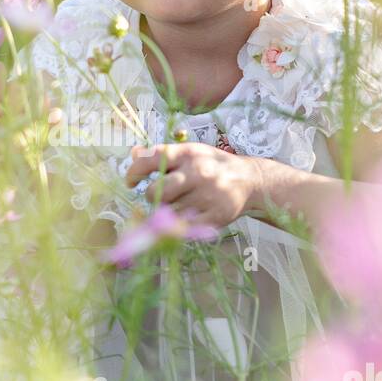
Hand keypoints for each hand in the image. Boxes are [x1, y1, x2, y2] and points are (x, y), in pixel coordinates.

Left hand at [125, 143, 263, 228]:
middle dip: (152, 197)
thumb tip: (133, 153)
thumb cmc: (214, 166)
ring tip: (176, 206)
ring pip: (168, 212)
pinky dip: (178, 226)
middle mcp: (197, 173)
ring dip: (165, 213)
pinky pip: (183, 227)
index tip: (131, 182)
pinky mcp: (214, 216)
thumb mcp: (190, 153)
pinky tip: (184, 217)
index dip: (134, 172)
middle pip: (157, 191)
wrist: (250, 181)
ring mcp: (207, 196)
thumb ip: (162, 154)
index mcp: (188, 153)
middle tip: (159, 197)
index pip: (152, 160)